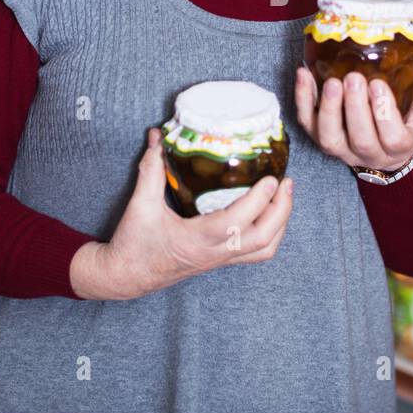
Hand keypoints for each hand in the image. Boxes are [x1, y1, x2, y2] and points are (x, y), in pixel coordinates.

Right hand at [69, 128, 293, 300]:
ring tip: (284, 195)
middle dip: (281, 210)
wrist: (127, 276)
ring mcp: (219, 260)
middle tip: (286, 181)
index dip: (258, 201)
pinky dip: (271, 233)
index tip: (271, 178)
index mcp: (195, 240)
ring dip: (280, 223)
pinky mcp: (220, 261)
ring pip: (264, 249)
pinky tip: (269, 213)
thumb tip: (158, 136)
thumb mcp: (139, 205)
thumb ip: (151, 169)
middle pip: (262, 239)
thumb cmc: (133, 244)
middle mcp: (213, 253)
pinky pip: (257, 252)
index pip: (236, 223)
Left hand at [295, 61, 412, 171]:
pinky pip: (306, 123)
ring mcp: (341, 148)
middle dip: (355, 108)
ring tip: (332, 82)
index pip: (392, 138)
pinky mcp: (319, 137)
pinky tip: (304, 74)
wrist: (383, 145)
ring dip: (328, 109)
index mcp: (398, 146)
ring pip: (329, 138)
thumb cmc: (407, 121)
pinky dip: (302, 99)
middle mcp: (367, 153)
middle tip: (354, 78)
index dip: (384, 113)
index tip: (378, 84)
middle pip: (360, 139)